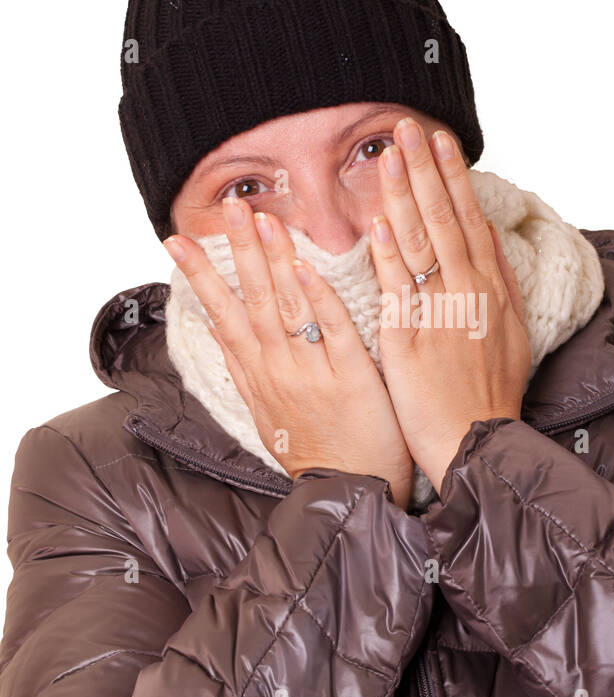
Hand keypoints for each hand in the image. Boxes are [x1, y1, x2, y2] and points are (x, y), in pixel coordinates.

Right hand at [162, 197, 415, 510]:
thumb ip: (245, 369)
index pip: (221, 313)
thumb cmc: (316, 450)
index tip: (179, 238)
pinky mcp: (351, 377)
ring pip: (287, 306)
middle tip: (228, 205)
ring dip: (273, 260)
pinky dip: (317, 298)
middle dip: (237, 249)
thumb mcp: (267, 412)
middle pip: (251, 298)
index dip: (201, 274)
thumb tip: (220, 331)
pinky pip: (331, 329)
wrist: (351, 491)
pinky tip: (306, 266)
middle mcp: (277, 368)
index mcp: (258, 373)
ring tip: (261, 218)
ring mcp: (311, 371)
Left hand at [368, 118, 531, 493]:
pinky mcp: (413, 342)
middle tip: (407, 126)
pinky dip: (390, 257)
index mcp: (491, 290)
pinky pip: (400, 293)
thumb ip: (494, 289)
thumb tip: (486, 249)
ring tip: (390, 154)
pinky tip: (378, 224)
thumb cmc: (487, 395)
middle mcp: (470, 294)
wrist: (480, 443)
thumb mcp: (507, 335)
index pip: (470, 220)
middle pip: (447, 220)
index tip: (438, 140)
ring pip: (423, 245)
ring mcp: (442, 315)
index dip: (453, 178)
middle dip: (426, 170)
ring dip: (406, 196)